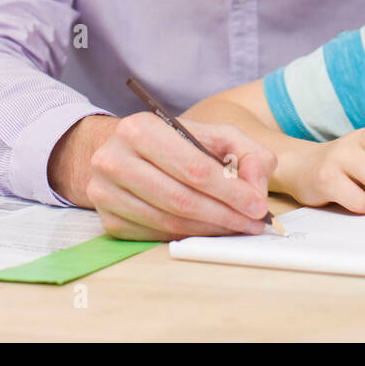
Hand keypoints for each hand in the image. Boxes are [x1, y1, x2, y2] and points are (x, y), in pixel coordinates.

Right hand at [85, 112, 277, 241]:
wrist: (120, 150)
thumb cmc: (173, 142)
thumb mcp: (213, 134)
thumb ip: (246, 153)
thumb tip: (256, 190)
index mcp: (140, 129)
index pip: (194, 168)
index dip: (231, 191)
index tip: (258, 206)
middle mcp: (114, 159)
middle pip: (180, 199)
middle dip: (224, 215)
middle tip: (253, 223)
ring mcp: (105, 192)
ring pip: (168, 221)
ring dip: (209, 230)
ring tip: (237, 227)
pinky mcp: (107, 220)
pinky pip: (154, 235)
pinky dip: (187, 236)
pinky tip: (208, 230)